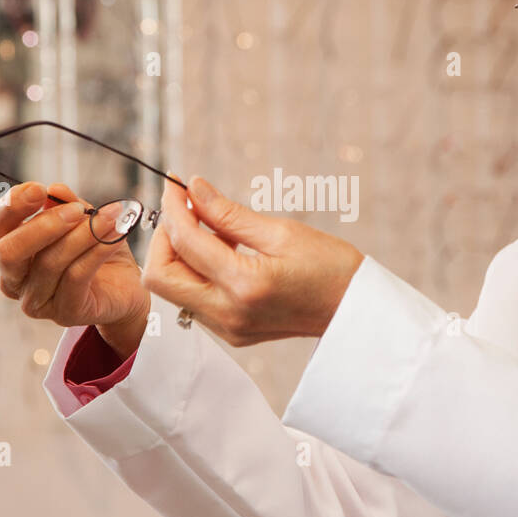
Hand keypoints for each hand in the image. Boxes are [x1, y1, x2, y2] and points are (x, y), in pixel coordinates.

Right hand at [0, 182, 150, 356]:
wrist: (126, 288)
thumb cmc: (96, 251)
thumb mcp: (83, 220)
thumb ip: (66, 205)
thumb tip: (55, 190)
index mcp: (10, 248)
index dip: (12, 205)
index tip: (38, 189)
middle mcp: (14, 278)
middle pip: (9, 251)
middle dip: (43, 226)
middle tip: (77, 210)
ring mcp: (36, 301)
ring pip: (49, 262)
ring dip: (83, 235)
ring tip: (109, 218)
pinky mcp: (64, 312)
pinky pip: (76, 277)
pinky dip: (97, 251)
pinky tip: (115, 236)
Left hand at [140, 175, 363, 346]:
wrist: (356, 311)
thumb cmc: (331, 268)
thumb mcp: (281, 231)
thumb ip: (228, 213)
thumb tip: (192, 189)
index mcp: (243, 284)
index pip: (184, 242)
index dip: (174, 207)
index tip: (176, 184)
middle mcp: (228, 313)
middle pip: (161, 277)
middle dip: (163, 238)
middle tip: (185, 208)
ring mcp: (227, 328)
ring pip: (172, 290)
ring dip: (179, 254)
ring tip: (210, 227)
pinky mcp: (231, 332)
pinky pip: (193, 299)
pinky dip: (196, 271)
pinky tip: (222, 251)